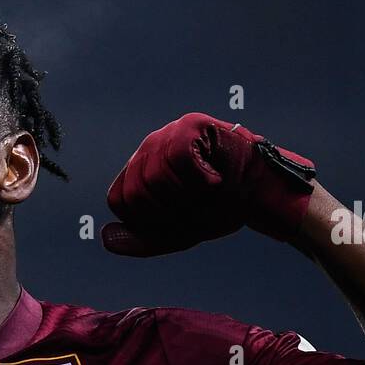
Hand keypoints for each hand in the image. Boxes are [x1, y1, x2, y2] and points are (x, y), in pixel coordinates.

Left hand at [101, 112, 316, 256]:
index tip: (178, 218)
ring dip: (187, 196)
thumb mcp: (175, 232)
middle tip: (197, 205)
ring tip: (207, 190)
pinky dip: (199, 178)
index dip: (148, 220)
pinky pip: (178, 158)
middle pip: (135, 193)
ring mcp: (168, 134)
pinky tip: (214, 178)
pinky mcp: (191, 125)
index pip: (120, 201)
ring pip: (155, 177)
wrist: (259, 196)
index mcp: (139, 170)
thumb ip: (141, 238)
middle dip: (169, 212)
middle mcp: (149, 149)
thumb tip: (105, 238)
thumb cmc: (219, 208)